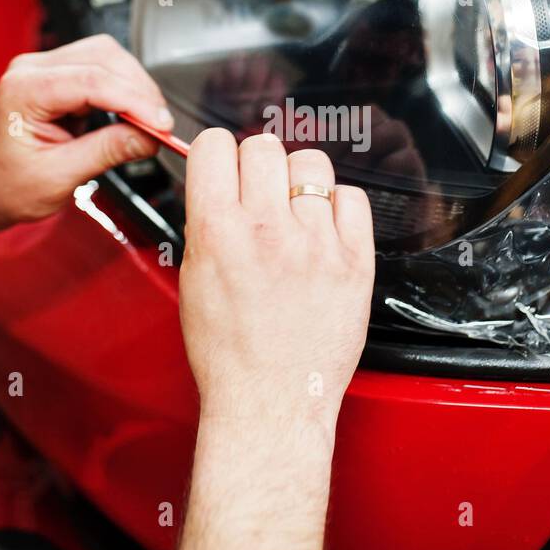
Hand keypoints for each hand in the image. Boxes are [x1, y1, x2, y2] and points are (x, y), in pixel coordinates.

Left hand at [0, 35, 172, 230]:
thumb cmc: (5, 186)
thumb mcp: (60, 177)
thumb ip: (107, 151)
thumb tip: (149, 137)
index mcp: (23, 90)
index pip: (92, 81)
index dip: (135, 101)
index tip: (161, 124)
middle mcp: (31, 70)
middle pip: (103, 58)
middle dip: (139, 90)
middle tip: (160, 126)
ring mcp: (43, 69)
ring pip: (106, 57)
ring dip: (133, 87)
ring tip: (148, 122)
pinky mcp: (57, 77)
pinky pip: (100, 69)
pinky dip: (122, 90)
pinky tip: (131, 115)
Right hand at [178, 130, 374, 429]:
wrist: (271, 403)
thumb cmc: (229, 353)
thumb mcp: (194, 280)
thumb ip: (208, 225)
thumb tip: (221, 184)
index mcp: (217, 233)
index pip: (216, 146)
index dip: (218, 153)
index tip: (224, 166)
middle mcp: (268, 230)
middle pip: (264, 146)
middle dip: (258, 165)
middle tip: (260, 193)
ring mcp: (316, 243)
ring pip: (311, 164)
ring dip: (299, 181)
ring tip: (295, 211)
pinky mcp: (355, 261)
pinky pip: (352, 198)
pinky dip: (338, 207)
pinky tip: (325, 230)